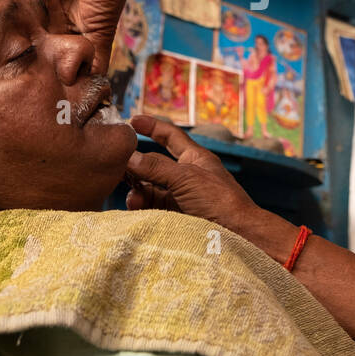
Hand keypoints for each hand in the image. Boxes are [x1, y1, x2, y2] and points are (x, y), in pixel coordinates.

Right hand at [125, 116, 256, 227]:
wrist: (236, 234)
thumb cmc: (218, 199)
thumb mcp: (185, 177)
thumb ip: (156, 167)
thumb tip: (129, 157)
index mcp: (195, 158)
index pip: (171, 136)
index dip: (153, 126)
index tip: (133, 121)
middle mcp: (186, 175)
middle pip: (154, 164)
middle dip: (136, 166)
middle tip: (118, 167)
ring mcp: (180, 195)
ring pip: (150, 187)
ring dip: (138, 189)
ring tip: (133, 197)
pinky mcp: (175, 215)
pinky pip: (152, 205)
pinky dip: (141, 205)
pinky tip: (136, 207)